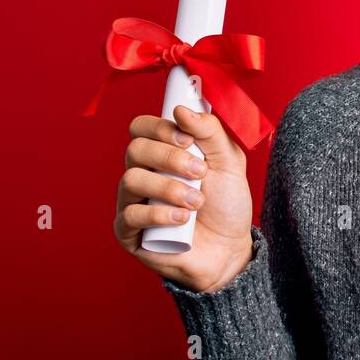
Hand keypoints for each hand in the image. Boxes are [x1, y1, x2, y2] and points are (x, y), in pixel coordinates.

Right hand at [114, 104, 254, 292]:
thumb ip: (210, 132)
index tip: (187, 139)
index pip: (141, 127)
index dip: (159, 127)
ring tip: (196, 202)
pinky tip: (181, 219)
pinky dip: (158, 214)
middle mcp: (142, 173)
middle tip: (200, 173)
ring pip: (131, 179)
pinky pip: (130, 214)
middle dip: (170, 157)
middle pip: (135, 149)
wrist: (230, 250)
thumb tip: (182, 109)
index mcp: (162, 153)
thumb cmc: (226, 205)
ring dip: (168, 188)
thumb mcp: (229, 163)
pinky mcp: (129, 231)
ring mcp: (133, 202)